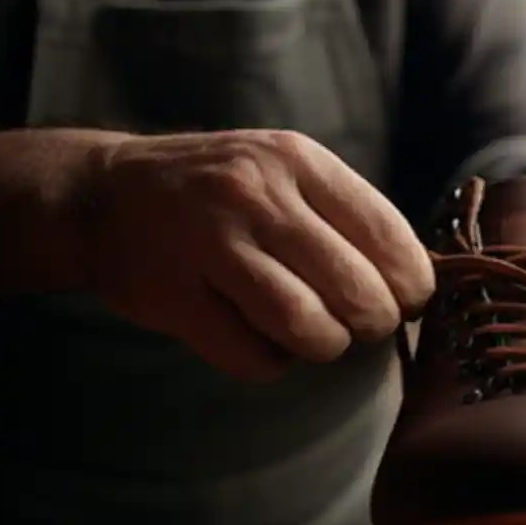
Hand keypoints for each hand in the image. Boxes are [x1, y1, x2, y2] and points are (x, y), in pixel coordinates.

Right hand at [82, 130, 433, 379]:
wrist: (106, 196)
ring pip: (309, 327)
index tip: (406, 300)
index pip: (389, 236)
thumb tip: (420, 282)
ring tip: (315, 334)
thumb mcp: (285, 174)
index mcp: (298, 161)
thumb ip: (348, 217)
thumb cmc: (221, 195)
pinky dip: (271, 363)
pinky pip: (255, 358)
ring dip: (324, 346)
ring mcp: (212, 244)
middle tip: (358, 323)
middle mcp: (256, 194)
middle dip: (372, 323)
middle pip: (357, 291)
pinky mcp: (177, 296)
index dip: (412, 285)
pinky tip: (261, 340)